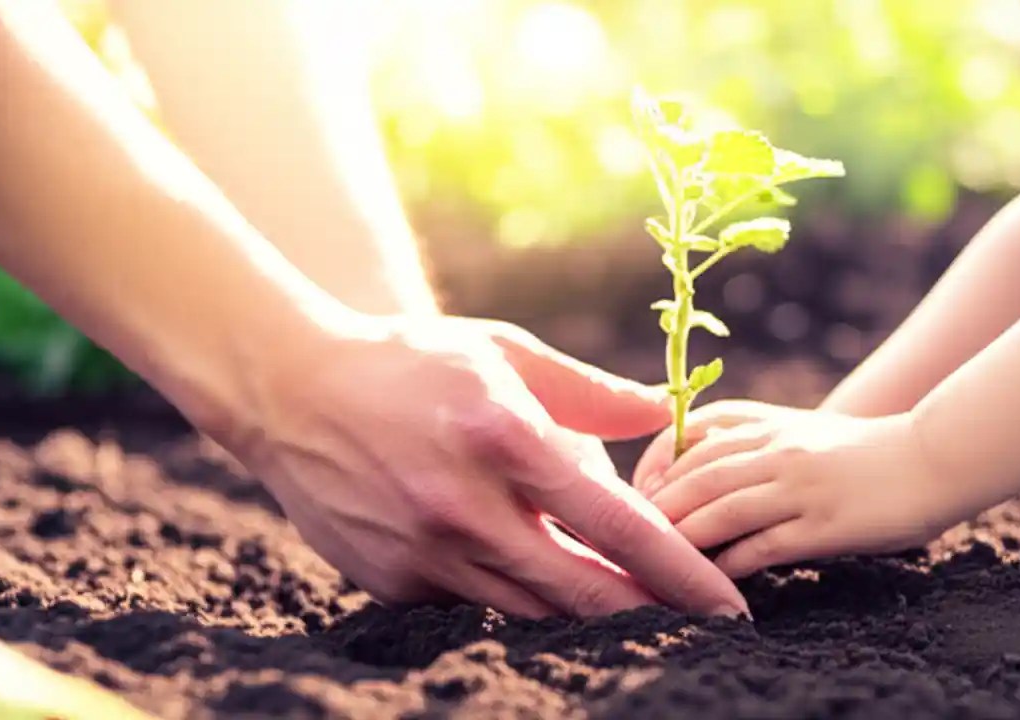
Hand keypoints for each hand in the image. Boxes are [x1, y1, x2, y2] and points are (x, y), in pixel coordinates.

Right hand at [223, 314, 748, 617]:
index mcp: (504, 439)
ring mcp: (423, 554)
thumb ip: (591, 392)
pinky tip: (530, 571)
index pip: (616, 526)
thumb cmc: (412, 361)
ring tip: (631, 605)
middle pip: (583, 590)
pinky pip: (477, 603)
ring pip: (533, 608)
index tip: (730, 605)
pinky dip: (515, 592)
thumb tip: (667, 414)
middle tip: (700, 626)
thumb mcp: (505, 353)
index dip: (683, 573)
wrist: (289, 390)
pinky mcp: (392, 582)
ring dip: (587, 610)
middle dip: (649, 614)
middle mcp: (464, 508)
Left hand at [636, 406, 960, 578]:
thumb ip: (758, 440)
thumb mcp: (805, 430)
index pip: (697, 429)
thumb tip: (704, 467)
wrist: (932, 459)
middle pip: (700, 473)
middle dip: (661, 502)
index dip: (660, 455)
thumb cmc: (866, 450)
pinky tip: (713, 577)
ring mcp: (800, 488)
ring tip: (660, 554)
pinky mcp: (822, 526)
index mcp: (773, 423)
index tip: (641, 482)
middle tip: (634, 528)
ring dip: (684, 533)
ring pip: (722, 509)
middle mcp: (780, 450)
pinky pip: (763, 546)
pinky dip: (730, 563)